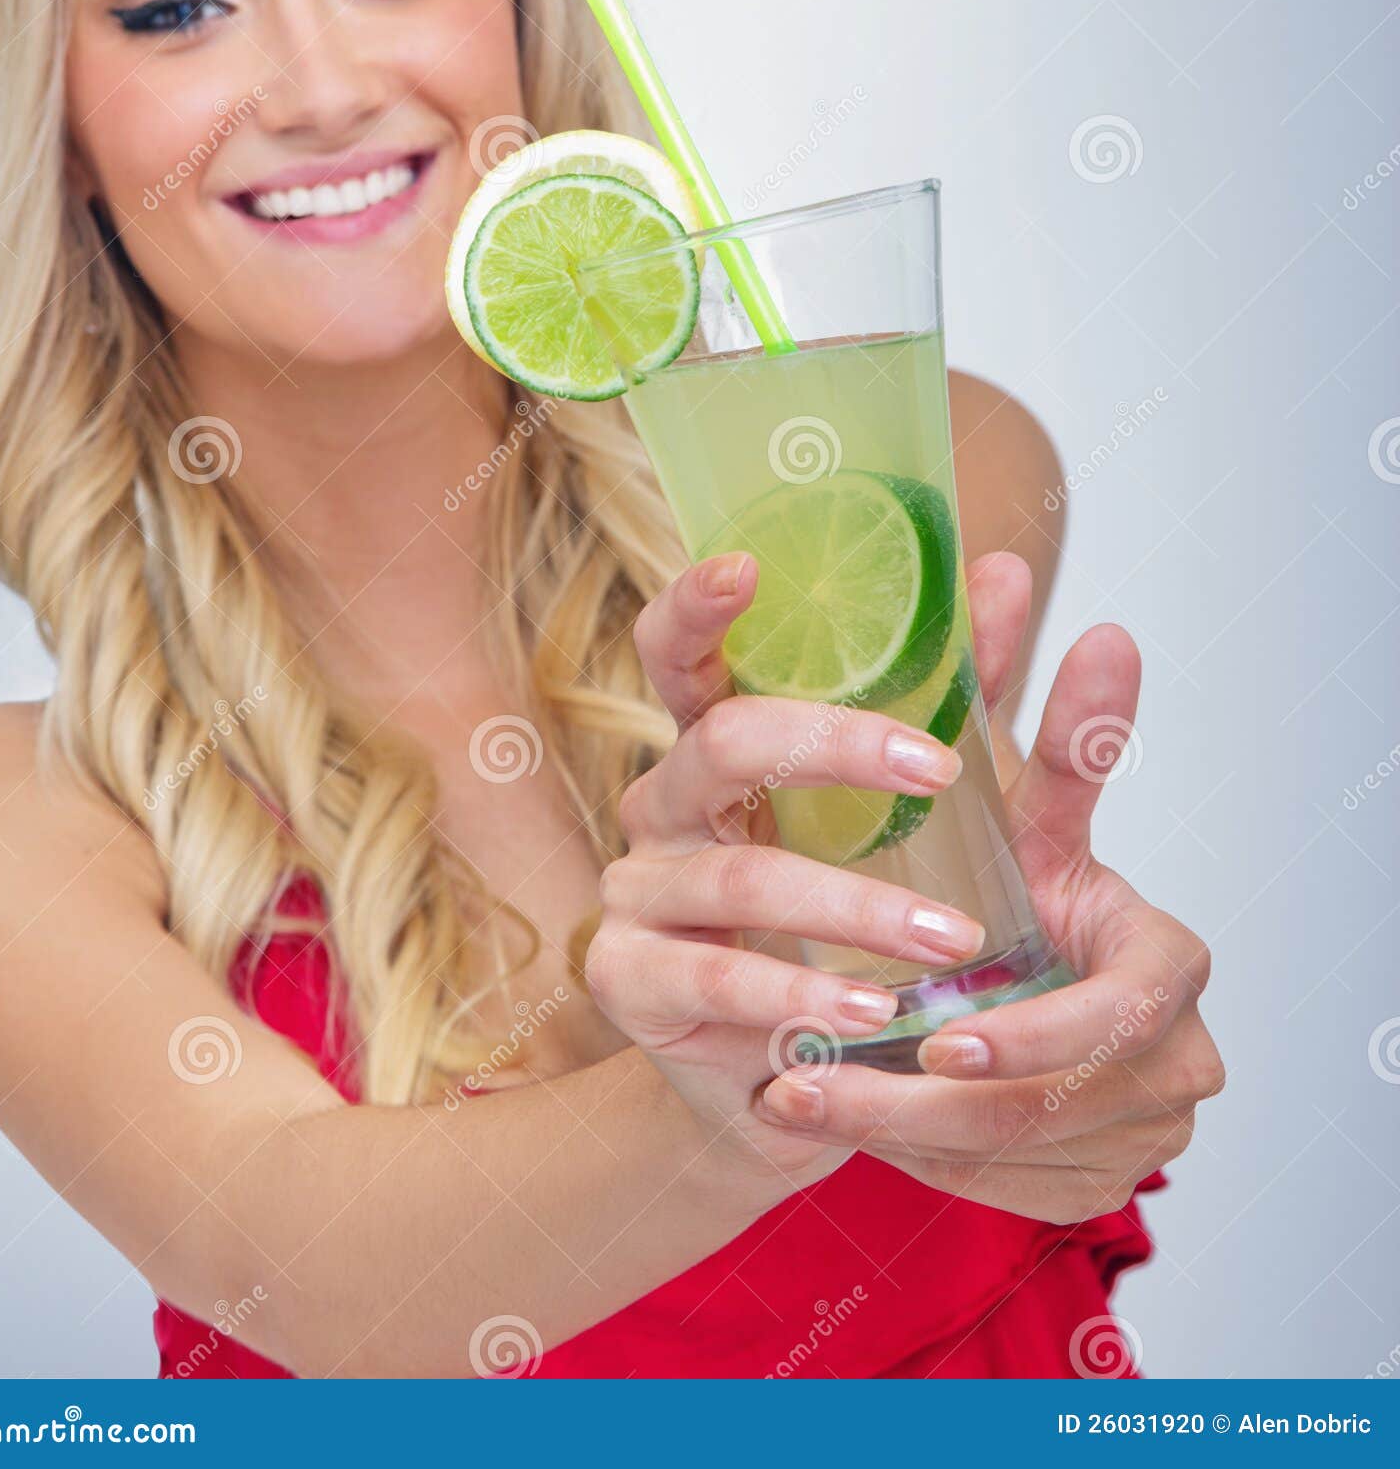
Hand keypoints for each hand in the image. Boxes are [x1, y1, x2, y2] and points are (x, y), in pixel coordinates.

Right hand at [589, 551, 987, 1199]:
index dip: (696, 608)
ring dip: (853, 907)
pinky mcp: (627, 980)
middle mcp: (661, 803)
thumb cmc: (846, 917)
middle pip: (722, 742)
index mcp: (714, 745)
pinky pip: (713, 979)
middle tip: (935, 770)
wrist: (794, 1067)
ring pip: (739, 876)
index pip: (680, 655)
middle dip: (832, 746)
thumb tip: (1008, 570)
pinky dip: (797, 998)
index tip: (745, 568)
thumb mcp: (917, 805)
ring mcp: (635, 890)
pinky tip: (866, 1013)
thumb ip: (961, 696)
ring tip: (950, 940)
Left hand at [753, 551, 1226, 1224]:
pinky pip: (995, 1186)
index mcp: (1164, 959)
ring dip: (890, 1131)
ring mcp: (1139, 1128)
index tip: (937, 1030)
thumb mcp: (1002, 811)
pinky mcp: (1090, 1181)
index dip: (1031, 1018)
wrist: (1005, 997)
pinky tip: (825, 1129)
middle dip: (921, 1097)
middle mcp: (1173, 1048)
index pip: (1115, 998)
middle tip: (807, 1082)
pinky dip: (909, 1158)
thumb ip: (997, 704)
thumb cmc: (998, 886)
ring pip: (1010, 1151)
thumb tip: (1001, 565)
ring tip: (787, 1102)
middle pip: (1051, 1100)